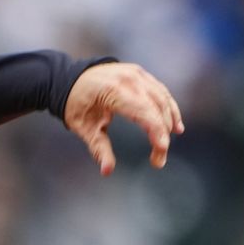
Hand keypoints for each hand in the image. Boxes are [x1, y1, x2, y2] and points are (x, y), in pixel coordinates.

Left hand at [64, 62, 184, 175]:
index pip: (144, 112)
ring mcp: (136, 73)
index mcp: (114, 90)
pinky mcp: (140, 73)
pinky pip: (160, 91)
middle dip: (162, 134)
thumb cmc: (76, 103)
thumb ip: (98, 148)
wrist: (70, 78)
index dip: (157, 132)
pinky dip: (169, 107)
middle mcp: (129, 79)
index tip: (161, 152)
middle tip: (158, 159)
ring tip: (168, 143)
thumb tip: (107, 171)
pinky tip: (173, 123)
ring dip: (170, 120)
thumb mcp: (83, 128)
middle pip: (156, 107)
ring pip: (162, 98)